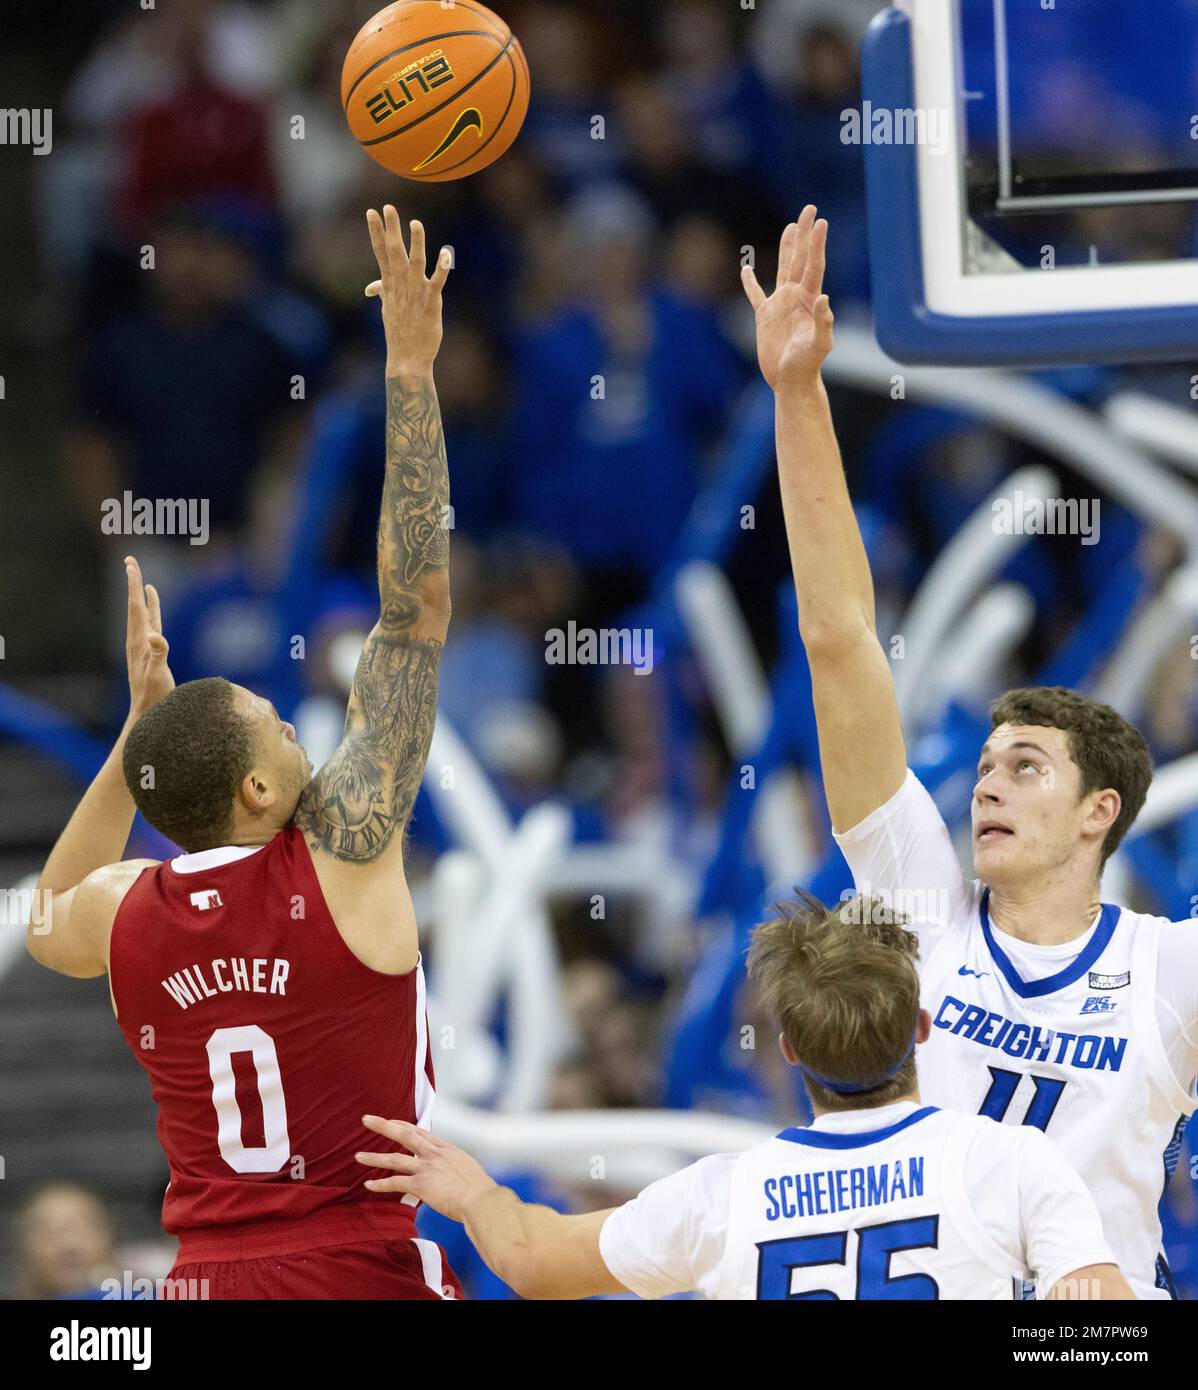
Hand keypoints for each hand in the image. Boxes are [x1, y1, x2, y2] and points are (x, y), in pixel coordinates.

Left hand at [124, 556, 173, 718]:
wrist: (146, 713)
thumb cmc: (154, 696)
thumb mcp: (158, 674)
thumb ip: (158, 653)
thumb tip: (155, 635)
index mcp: (139, 640)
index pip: (136, 606)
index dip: (135, 585)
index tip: (131, 565)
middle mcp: (137, 640)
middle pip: (135, 605)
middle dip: (134, 583)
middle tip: (130, 562)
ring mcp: (142, 647)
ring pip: (142, 615)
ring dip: (142, 597)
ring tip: (144, 583)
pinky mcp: (149, 654)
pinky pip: (151, 627)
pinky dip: (152, 614)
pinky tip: (154, 614)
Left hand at [356, 1115, 496, 1220]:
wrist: (481, 1199)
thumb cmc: (480, 1190)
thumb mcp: (469, 1169)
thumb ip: (457, 1168)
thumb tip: (455, 1175)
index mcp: (446, 1148)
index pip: (421, 1132)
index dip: (404, 1125)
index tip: (392, 1122)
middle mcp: (434, 1153)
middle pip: (404, 1134)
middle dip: (383, 1125)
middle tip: (366, 1119)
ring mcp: (426, 1168)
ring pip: (394, 1159)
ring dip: (374, 1157)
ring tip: (358, 1155)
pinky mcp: (421, 1185)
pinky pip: (395, 1182)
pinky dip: (380, 1184)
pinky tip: (368, 1184)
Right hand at [365, 206, 452, 378]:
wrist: (407, 359)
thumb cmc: (399, 333)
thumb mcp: (388, 309)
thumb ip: (383, 292)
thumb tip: (370, 288)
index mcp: (390, 285)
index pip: (380, 253)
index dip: (376, 232)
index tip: (371, 212)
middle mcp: (400, 287)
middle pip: (393, 253)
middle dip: (391, 230)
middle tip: (388, 207)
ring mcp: (415, 294)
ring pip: (415, 264)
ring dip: (416, 244)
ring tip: (416, 224)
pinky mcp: (430, 304)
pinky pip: (437, 283)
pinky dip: (441, 269)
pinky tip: (446, 254)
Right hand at [742, 206, 834, 389]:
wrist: (791, 381)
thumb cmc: (807, 366)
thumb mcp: (819, 346)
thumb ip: (823, 324)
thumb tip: (824, 299)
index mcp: (808, 299)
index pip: (814, 265)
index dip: (816, 243)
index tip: (820, 221)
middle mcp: (796, 297)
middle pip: (800, 258)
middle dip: (804, 234)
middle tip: (809, 210)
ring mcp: (780, 305)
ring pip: (782, 268)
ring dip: (786, 248)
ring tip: (790, 227)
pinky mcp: (765, 316)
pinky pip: (756, 295)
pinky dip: (750, 283)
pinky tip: (745, 270)